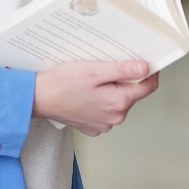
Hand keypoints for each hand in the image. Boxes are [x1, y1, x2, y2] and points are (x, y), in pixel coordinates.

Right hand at [31, 59, 159, 136]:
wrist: (38, 99)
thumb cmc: (63, 84)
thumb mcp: (95, 71)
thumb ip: (123, 70)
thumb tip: (145, 68)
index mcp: (119, 103)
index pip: (148, 87)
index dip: (150, 72)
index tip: (146, 61)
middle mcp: (115, 118)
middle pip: (132, 94)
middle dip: (125, 80)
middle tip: (108, 67)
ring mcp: (104, 124)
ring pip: (118, 102)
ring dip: (112, 90)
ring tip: (94, 80)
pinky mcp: (93, 126)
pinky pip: (106, 110)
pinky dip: (101, 100)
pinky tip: (87, 92)